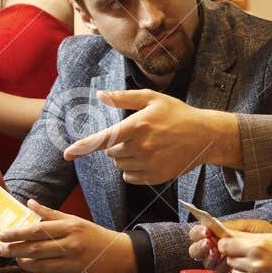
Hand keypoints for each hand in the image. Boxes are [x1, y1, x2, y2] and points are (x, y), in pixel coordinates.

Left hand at [0, 200, 137, 272]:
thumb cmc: (95, 236)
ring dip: (23, 263)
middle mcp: (71, 246)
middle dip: (13, 250)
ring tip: (16, 258)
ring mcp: (73, 265)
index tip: (2, 235)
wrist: (121, 255)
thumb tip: (30, 203)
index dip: (16, 233)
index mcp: (70, 228)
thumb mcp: (75, 220)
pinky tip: (35, 272)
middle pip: (34, 250)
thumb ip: (51, 214)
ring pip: (39, 267)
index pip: (37, 230)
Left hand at [63, 89, 217, 183]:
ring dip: (124, 157)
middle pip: (111, 153)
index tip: (67, 154)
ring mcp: (149, 164)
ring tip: (145, 145)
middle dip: (117, 145)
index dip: (83, 146)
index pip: (104, 138)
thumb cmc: (176, 113)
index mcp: (138, 125)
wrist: (205, 136)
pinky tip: (148, 158)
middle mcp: (142, 146)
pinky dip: (133, 170)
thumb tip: (100, 95)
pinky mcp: (155, 177)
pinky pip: (130, 177)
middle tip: (136, 135)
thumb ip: (124, 98)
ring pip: (120, 166)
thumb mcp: (152, 99)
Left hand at [187, 217, 271, 268]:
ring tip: (258, 265)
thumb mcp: (270, 236)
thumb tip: (226, 237)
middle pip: (230, 260)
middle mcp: (256, 266)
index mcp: (256, 248)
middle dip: (236, 256)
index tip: (230, 244)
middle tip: (250, 254)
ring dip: (242, 270)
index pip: (225, 246)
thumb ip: (246, 238)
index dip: (226, 244)